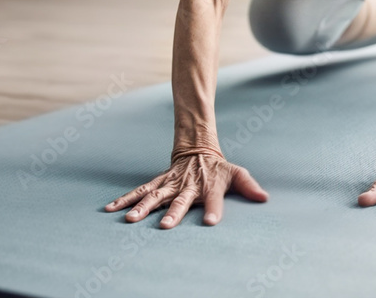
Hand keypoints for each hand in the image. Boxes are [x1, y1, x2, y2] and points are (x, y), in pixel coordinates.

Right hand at [104, 146, 267, 227]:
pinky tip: (110, 208)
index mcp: (209, 186)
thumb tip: (265, 198)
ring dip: (142, 207)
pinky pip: (139, 191)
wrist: (197, 149)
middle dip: (173, 213)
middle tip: (166, 226)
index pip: (214, 199)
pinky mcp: (158, 182)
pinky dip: (125, 199)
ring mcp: (170, 183)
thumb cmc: (218, 168)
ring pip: (155, 195)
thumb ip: (249, 186)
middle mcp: (188, 186)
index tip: (212, 222)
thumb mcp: (236, 174)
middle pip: (180, 200)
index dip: (214, 209)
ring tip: (130, 219)